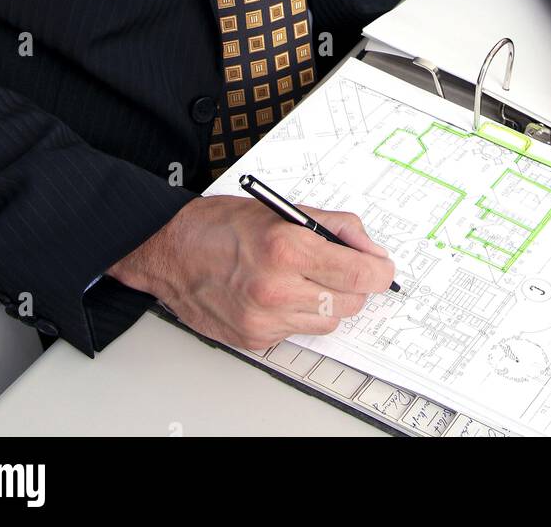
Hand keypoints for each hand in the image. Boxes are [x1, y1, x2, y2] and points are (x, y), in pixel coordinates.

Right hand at [106, 195, 395, 351]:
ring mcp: (264, 320)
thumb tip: (369, 248)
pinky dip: (297, 315)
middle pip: (349, 303)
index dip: (378, 270)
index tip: (381, 267)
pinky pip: (297, 333)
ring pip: (327, 322)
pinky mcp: (254, 339)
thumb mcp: (284, 210)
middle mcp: (276, 289)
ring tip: (302, 278)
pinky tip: (277, 293)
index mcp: (286, 249)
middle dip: (352, 285)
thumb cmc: (220, 225)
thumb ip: (334, 227)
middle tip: (340, 267)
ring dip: (326, 302)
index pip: (358, 273)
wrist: (169, 252)